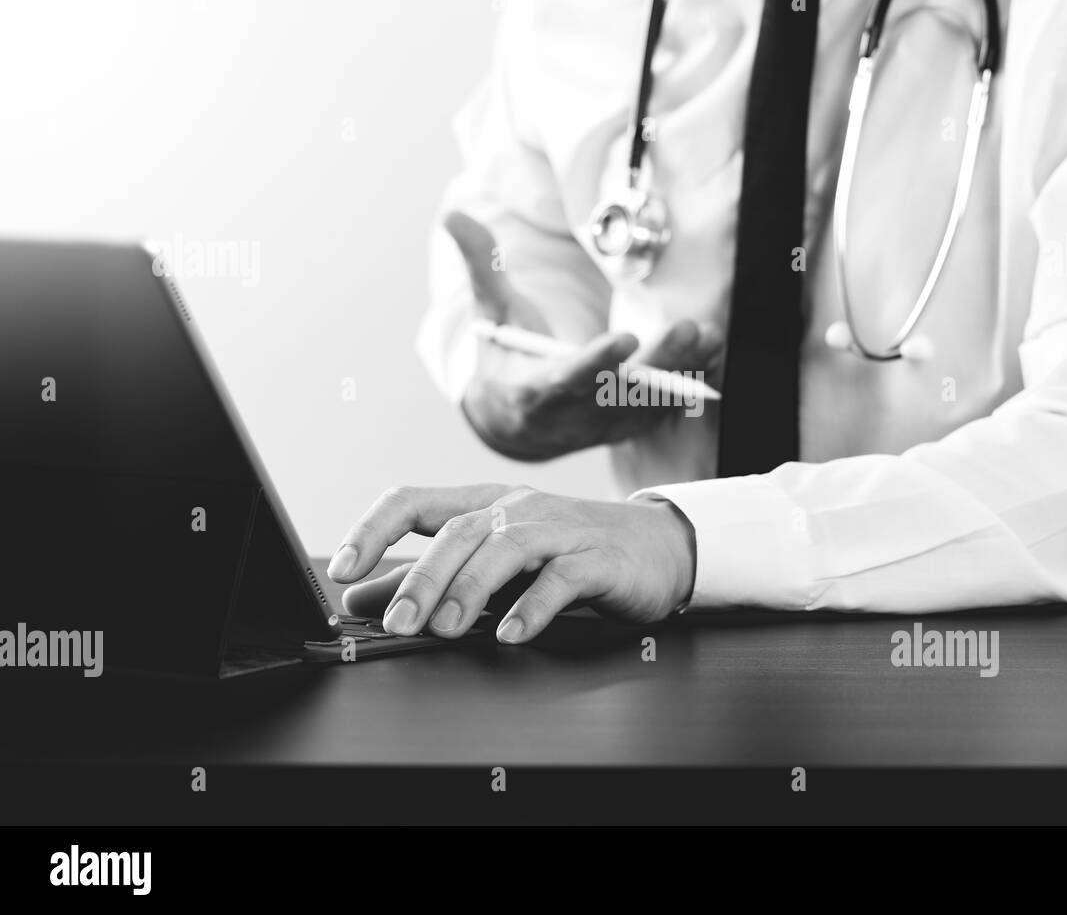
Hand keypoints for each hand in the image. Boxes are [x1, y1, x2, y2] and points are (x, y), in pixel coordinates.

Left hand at [326, 484, 696, 643]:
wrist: (657, 548)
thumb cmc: (566, 554)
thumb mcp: (491, 566)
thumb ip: (428, 580)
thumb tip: (359, 600)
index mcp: (483, 506)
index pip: (413, 500)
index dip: (371, 529)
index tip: (340, 569)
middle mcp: (517, 509)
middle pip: (458, 531)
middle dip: (420, 578)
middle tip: (395, 624)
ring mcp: (560, 530)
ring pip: (505, 547)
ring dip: (469, 589)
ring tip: (446, 630)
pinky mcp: (598, 559)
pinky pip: (562, 579)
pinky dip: (533, 606)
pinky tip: (511, 635)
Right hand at [446, 211, 721, 460]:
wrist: (515, 422)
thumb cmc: (507, 356)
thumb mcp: (489, 313)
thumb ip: (480, 265)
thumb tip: (453, 214)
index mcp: (533, 390)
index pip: (567, 379)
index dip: (595, 363)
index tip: (625, 340)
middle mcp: (571, 415)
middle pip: (618, 393)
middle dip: (656, 364)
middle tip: (686, 329)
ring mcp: (603, 426)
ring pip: (648, 403)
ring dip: (681, 372)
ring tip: (709, 336)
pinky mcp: (627, 427)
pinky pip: (663, 409)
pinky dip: (689, 382)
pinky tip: (712, 351)